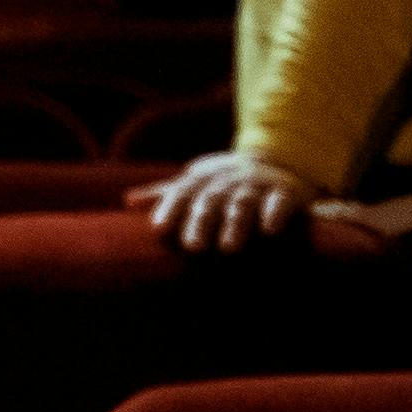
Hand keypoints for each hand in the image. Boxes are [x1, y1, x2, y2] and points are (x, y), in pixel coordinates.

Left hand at [148, 151, 318, 256]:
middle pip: (210, 201)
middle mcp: (226, 181)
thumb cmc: (224, 183)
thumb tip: (127, 201)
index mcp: (202, 180)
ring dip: (235, 225)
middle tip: (193, 248)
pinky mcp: (284, 191)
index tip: (159, 230)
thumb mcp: (195, 185)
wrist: (273, 162)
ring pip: (242, 204)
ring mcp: (255, 185)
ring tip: (228, 249)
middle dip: (200, 224)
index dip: (170, 210)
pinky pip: (280, 202)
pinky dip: (275, 214)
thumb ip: (165, 195)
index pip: (181, 193)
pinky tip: (270, 232)